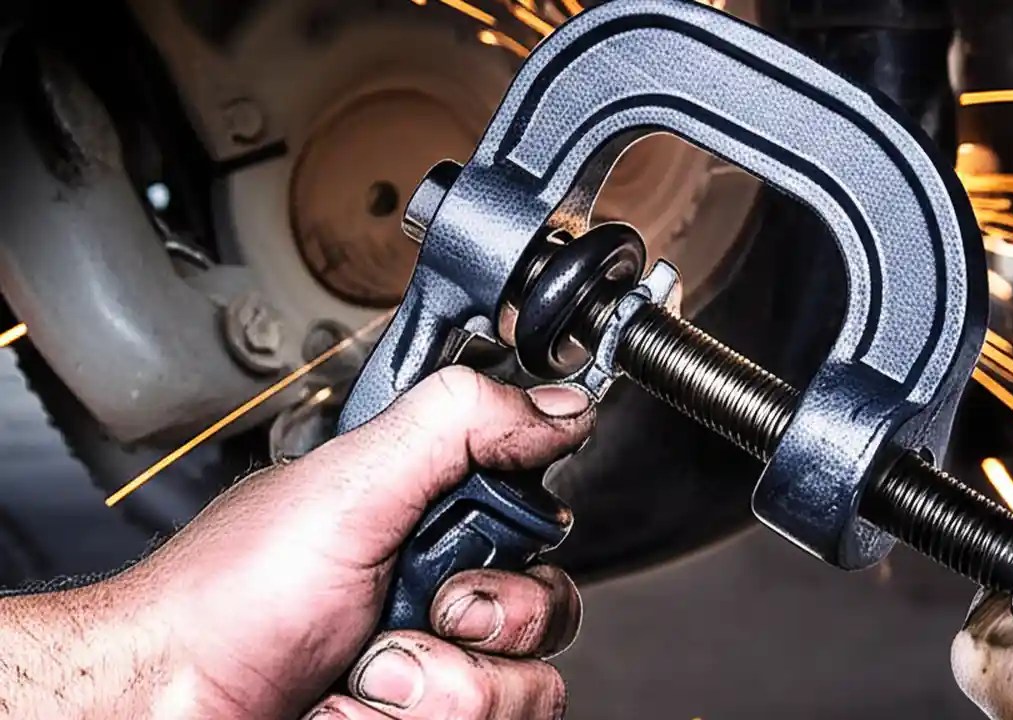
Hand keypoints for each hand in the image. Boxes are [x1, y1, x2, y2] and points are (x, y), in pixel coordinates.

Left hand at [77, 367, 591, 717]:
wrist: (169, 705)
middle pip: (548, 616)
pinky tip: (345, 710)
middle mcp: (442, 600)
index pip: (541, 528)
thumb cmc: (228, 602)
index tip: (459, 561)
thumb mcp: (349, 485)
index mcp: (431, 524)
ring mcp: (436, 676)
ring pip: (525, 694)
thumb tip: (561, 405)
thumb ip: (457, 424)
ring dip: (429, 693)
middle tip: (401, 617)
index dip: (519, 549)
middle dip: (472, 627)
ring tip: (354, 676)